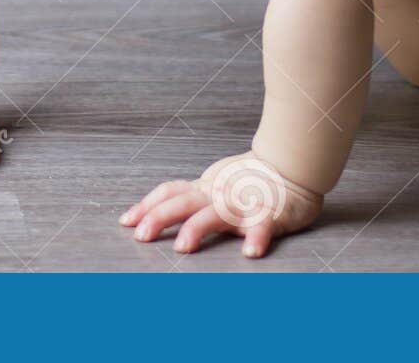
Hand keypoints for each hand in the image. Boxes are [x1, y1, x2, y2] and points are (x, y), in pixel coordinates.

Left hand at [119, 150, 323, 257]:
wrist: (292, 166)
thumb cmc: (252, 182)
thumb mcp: (215, 186)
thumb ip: (192, 197)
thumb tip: (156, 213)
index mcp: (205, 189)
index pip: (170, 192)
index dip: (147, 205)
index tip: (126, 221)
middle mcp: (219, 195)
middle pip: (184, 202)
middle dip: (159, 218)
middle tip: (141, 235)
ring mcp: (243, 204)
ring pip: (216, 214)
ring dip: (197, 228)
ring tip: (183, 247)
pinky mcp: (270, 214)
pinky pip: (263, 227)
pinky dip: (257, 239)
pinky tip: (251, 253)